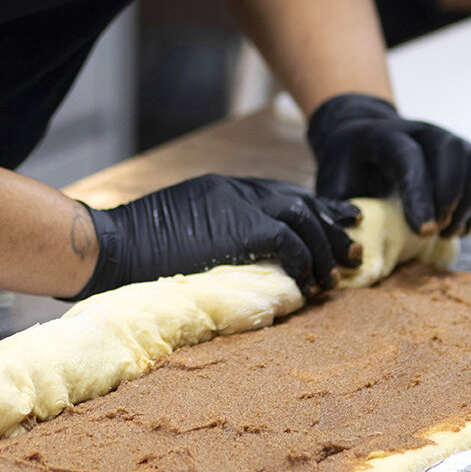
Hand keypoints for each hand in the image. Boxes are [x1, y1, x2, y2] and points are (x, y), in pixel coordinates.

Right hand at [66, 176, 362, 301]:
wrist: (114, 248)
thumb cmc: (133, 251)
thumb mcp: (178, 230)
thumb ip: (211, 232)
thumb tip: (234, 257)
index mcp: (221, 187)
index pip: (278, 193)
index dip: (310, 209)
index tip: (336, 220)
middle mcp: (235, 189)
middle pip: (298, 200)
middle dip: (330, 224)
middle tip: (356, 248)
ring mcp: (239, 205)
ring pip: (302, 218)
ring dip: (324, 248)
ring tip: (338, 277)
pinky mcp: (244, 228)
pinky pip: (291, 242)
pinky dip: (305, 263)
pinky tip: (309, 285)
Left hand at [307, 93, 470, 238]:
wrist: (363, 141)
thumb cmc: (347, 170)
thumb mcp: (332, 185)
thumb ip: (339, 211)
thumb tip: (352, 246)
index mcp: (381, 133)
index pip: (409, 156)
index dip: (419, 194)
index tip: (423, 231)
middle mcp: (418, 128)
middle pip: (448, 150)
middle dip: (448, 196)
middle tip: (436, 232)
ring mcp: (444, 135)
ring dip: (468, 201)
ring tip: (449, 233)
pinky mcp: (463, 150)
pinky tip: (463, 224)